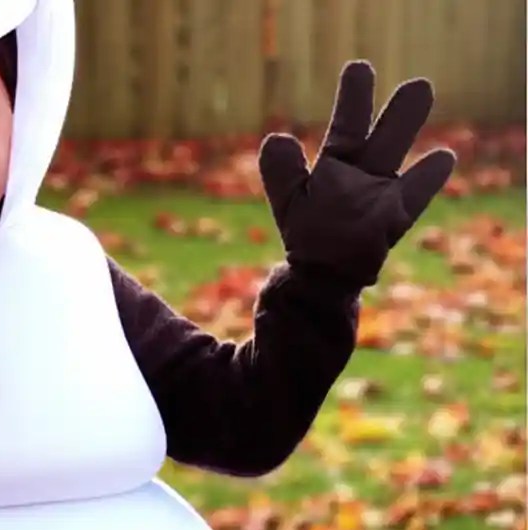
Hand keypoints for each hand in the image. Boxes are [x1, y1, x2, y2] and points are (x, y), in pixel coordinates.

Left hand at [258, 60, 456, 288]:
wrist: (322, 271)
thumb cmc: (308, 232)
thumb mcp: (289, 197)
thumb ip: (280, 169)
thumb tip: (276, 137)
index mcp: (339, 163)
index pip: (348, 124)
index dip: (353, 97)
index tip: (360, 67)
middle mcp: (364, 172)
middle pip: (383, 136)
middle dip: (398, 112)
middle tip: (419, 84)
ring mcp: (382, 193)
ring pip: (397, 156)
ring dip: (408, 128)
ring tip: (425, 100)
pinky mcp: (394, 217)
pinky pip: (413, 196)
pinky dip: (426, 178)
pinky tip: (443, 157)